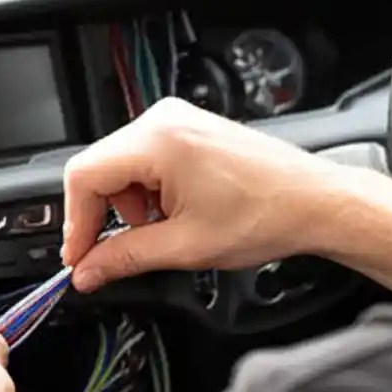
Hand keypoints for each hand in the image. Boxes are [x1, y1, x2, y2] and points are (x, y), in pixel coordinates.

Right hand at [62, 97, 359, 291]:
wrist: (315, 203)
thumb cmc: (267, 214)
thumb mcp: (185, 247)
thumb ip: (125, 258)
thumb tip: (88, 271)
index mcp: (158, 141)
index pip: (84, 176)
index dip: (75, 223)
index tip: (79, 256)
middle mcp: (164, 120)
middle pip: (100, 169)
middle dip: (102, 216)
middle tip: (107, 256)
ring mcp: (178, 121)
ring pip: (121, 166)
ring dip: (128, 206)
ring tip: (160, 233)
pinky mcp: (190, 130)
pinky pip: (147, 160)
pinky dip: (148, 192)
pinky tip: (172, 215)